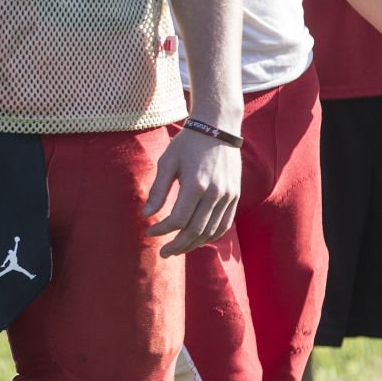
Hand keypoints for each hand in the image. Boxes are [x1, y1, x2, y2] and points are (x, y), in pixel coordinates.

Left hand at [143, 128, 240, 256]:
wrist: (218, 128)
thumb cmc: (188, 143)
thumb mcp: (168, 162)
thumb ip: (158, 190)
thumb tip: (146, 215)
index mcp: (196, 184)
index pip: (179, 220)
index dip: (162, 230)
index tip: (150, 231)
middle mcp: (215, 193)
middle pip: (196, 231)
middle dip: (177, 245)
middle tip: (163, 253)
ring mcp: (228, 196)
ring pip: (211, 231)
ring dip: (193, 245)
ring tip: (177, 250)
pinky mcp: (235, 196)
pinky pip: (224, 224)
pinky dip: (211, 236)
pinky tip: (197, 240)